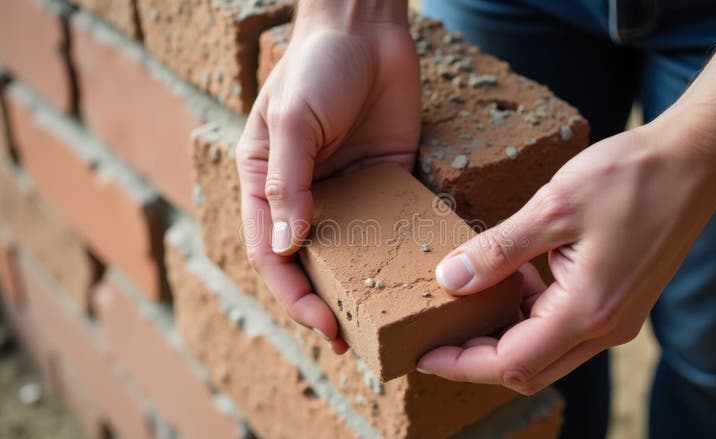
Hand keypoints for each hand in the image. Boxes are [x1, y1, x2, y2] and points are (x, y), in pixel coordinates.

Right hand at [236, 1, 418, 352]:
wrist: (367, 29)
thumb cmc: (316, 67)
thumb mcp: (292, 122)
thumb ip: (290, 183)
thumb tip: (291, 248)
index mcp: (265, 183)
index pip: (272, 253)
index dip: (292, 294)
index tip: (323, 324)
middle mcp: (303, 194)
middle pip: (309, 262)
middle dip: (324, 302)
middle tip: (352, 339)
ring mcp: (346, 189)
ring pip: (349, 251)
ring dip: (361, 286)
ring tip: (382, 321)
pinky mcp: (385, 179)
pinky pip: (388, 222)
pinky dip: (395, 251)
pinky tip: (411, 275)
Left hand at [417, 106, 715, 392]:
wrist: (692, 161)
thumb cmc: (629, 177)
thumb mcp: (552, 208)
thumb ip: (497, 251)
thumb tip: (450, 280)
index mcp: (589, 310)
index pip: (511, 362)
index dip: (461, 364)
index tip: (423, 354)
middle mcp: (606, 327)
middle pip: (528, 368)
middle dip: (477, 358)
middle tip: (437, 335)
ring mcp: (616, 318)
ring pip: (545, 350)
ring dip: (504, 333)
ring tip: (471, 299)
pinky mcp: (618, 302)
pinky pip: (564, 327)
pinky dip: (530, 313)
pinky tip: (514, 278)